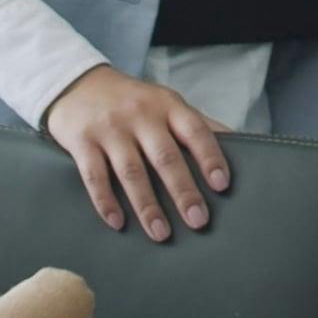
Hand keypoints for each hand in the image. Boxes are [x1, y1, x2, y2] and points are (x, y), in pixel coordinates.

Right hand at [41, 67, 229, 241]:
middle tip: (198, 220)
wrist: (77, 83)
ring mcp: (110, 128)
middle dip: (183, 190)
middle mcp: (140, 115)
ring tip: (161, 233)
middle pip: (165, 156)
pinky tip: (118, 223)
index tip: (222, 184)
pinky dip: (106, 202)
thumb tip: (240, 143)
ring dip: (147, 206)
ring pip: (131, 171)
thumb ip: (197, 124)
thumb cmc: (133, 101)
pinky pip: (94, 176)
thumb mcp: (166, 102)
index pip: (195, 130)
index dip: (210, 156)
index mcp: (167, 106)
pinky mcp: (82, 141)